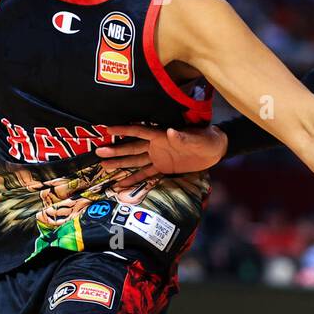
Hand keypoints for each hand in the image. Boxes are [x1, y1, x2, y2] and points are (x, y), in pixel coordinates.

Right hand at [94, 124, 226, 187]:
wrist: (215, 149)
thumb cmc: (208, 138)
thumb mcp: (198, 138)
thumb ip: (184, 137)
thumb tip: (171, 133)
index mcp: (162, 134)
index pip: (139, 131)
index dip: (124, 130)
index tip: (108, 129)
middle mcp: (157, 145)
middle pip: (132, 147)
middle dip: (116, 150)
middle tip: (98, 152)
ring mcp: (158, 156)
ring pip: (135, 160)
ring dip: (120, 163)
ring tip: (104, 165)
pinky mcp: (163, 167)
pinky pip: (146, 174)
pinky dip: (134, 179)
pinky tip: (122, 184)